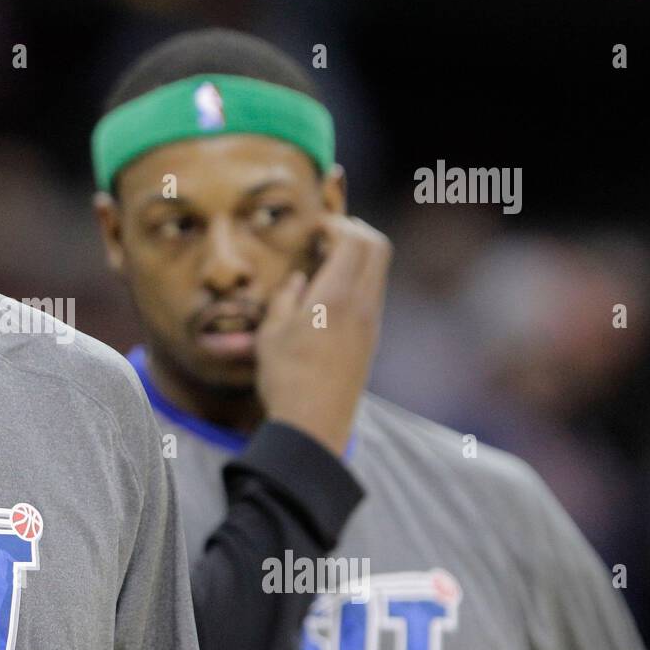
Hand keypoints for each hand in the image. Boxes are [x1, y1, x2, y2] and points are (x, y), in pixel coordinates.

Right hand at [254, 216, 392, 455]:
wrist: (315, 425)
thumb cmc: (286, 378)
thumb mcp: (270, 334)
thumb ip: (285, 298)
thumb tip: (300, 280)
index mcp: (334, 297)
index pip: (354, 240)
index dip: (337, 224)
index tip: (316, 226)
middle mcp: (361, 305)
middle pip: (378, 247)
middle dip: (355, 231)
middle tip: (328, 234)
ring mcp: (371, 322)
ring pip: (378, 270)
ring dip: (358, 256)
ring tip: (327, 261)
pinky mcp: (371, 338)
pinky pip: (373, 292)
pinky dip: (358, 278)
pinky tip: (330, 292)